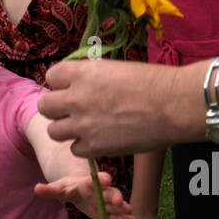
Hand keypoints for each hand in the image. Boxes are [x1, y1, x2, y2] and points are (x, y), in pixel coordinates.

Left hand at [35, 170, 135, 218]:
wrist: (77, 188)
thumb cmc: (67, 186)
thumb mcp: (58, 188)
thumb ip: (49, 190)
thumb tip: (36, 188)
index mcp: (87, 183)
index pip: (95, 179)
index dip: (101, 179)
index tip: (107, 178)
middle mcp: (99, 190)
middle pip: (108, 192)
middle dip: (114, 196)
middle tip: (119, 201)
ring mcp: (105, 200)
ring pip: (115, 204)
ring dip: (122, 207)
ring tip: (130, 212)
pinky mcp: (107, 210)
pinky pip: (116, 214)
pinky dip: (123, 217)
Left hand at [40, 59, 177, 155]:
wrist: (173, 105)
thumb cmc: (153, 82)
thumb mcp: (115, 69)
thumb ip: (91, 77)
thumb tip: (78, 84)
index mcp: (82, 73)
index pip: (51, 77)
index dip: (61, 84)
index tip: (71, 88)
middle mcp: (76, 98)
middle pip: (45, 107)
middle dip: (56, 108)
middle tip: (72, 110)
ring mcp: (82, 124)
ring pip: (53, 131)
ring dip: (66, 129)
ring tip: (84, 126)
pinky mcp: (92, 147)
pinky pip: (74, 149)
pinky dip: (83, 146)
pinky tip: (99, 139)